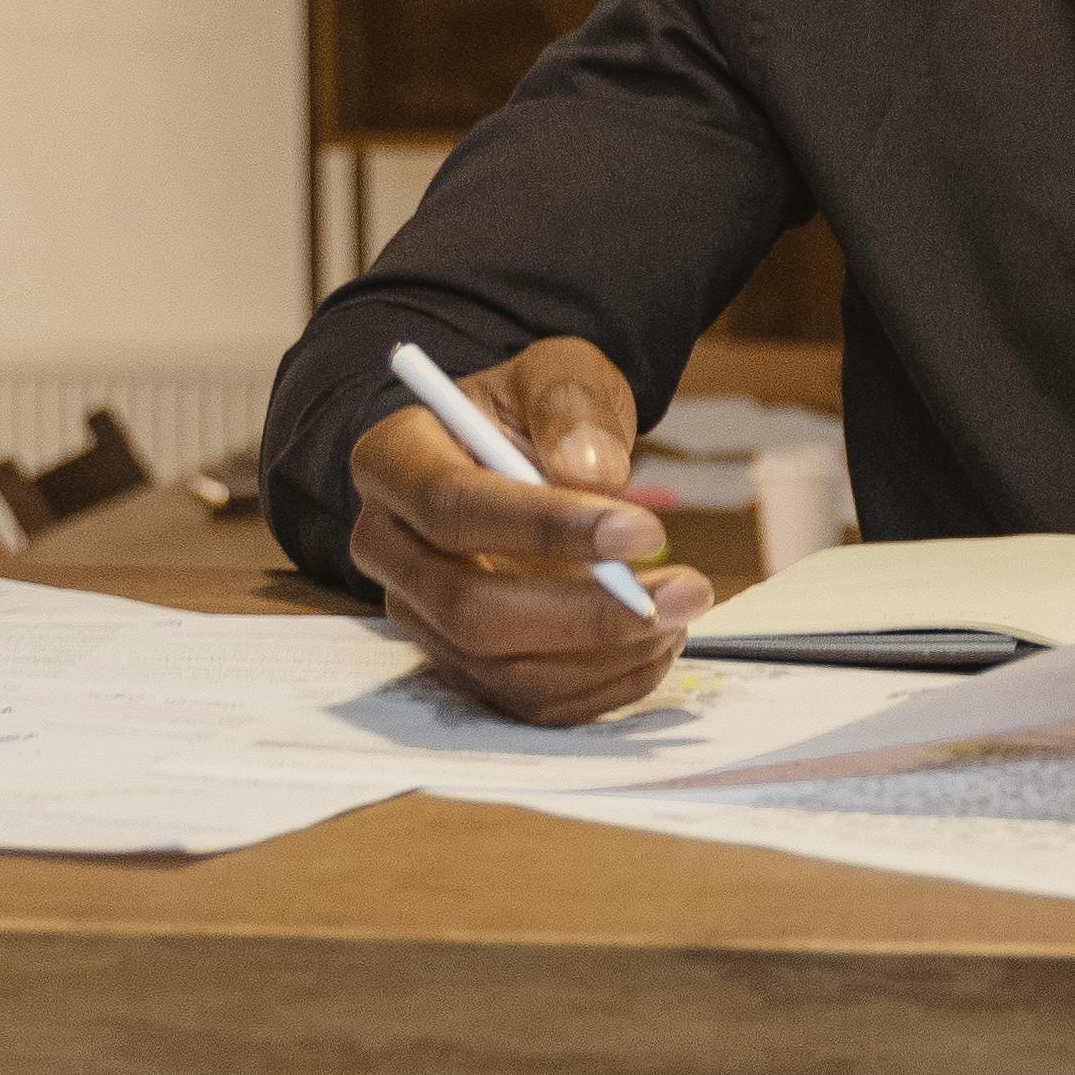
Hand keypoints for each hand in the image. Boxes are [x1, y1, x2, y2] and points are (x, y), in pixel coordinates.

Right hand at [346, 337, 712, 728]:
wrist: (521, 455)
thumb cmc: (535, 413)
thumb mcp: (559, 373)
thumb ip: (572, 407)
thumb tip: (595, 475)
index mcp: (393, 462)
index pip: (450, 507)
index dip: (547, 528)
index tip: (646, 532)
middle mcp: (388, 550)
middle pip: (467, 609)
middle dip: (587, 613)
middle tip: (687, 591)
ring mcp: (420, 617)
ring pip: (500, 669)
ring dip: (606, 655)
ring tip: (682, 609)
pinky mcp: (461, 664)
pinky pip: (528, 701)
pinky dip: (604, 685)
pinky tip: (656, 642)